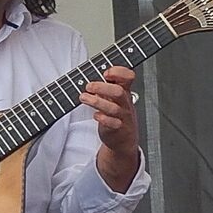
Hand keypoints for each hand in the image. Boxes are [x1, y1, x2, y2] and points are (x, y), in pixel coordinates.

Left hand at [79, 66, 140, 191]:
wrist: (123, 139)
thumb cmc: (116, 115)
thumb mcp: (114, 98)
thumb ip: (105, 86)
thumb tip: (90, 74)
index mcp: (125, 92)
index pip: (128, 77)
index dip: (119, 72)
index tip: (106, 73)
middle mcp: (125, 103)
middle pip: (119, 91)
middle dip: (102, 87)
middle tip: (89, 87)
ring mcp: (123, 116)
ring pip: (113, 108)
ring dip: (97, 102)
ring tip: (84, 98)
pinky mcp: (118, 129)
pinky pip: (113, 123)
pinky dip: (103, 118)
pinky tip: (96, 115)